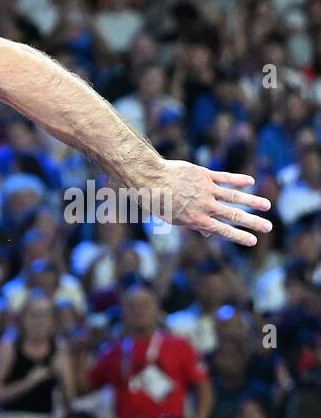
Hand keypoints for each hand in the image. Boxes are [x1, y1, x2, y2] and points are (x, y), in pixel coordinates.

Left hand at [139, 160, 271, 246]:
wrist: (150, 179)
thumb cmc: (158, 202)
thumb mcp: (173, 218)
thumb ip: (193, 224)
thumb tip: (208, 233)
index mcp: (195, 220)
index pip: (222, 231)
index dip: (238, 236)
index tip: (253, 241)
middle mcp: (204, 206)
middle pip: (233, 215)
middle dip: (252, 222)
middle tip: (268, 227)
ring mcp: (206, 190)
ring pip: (235, 196)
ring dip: (252, 201)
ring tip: (267, 206)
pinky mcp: (205, 175)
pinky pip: (225, 178)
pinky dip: (239, 180)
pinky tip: (251, 182)